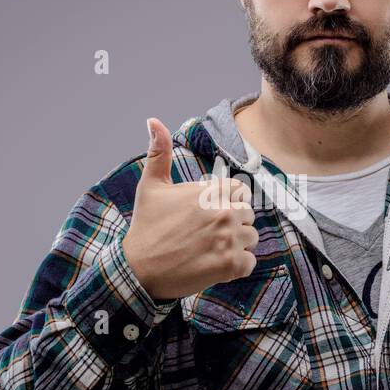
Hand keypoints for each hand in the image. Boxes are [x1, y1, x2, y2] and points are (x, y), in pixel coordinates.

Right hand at [121, 117, 260, 300]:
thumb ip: (159, 152)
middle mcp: (223, 213)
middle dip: (234, 224)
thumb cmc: (146, 226)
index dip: (228, 202)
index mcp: (209, 192)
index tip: (211, 214)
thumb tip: (153, 120)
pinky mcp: (230, 265)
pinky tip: (215, 265)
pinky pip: (249, 262)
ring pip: (251, 238)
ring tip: (210, 250)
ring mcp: (228, 239)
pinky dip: (237, 267)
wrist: (138, 269)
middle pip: (248, 214)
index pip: (240, 191)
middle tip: (208, 235)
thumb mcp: (150, 186)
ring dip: (236, 245)